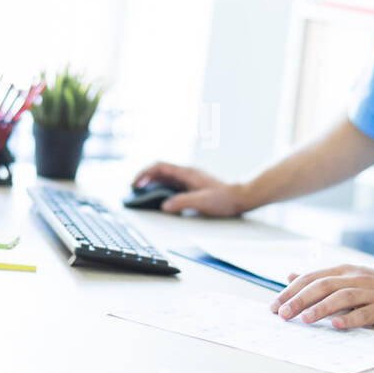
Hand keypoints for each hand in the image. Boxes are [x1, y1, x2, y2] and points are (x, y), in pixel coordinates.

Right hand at [130, 161, 247, 216]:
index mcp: (187, 173)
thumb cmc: (224, 198)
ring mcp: (188, 179)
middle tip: (134, 189)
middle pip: (160, 170)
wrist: (239, 197)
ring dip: (151, 182)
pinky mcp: (190, 185)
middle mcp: (186, 173)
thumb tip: (165, 205)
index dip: (145, 173)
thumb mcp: (203, 202)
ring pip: (164, 177)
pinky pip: (171, 183)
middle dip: (144, 177)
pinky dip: (160, 187)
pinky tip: (157, 196)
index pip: (160, 167)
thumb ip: (183, 202)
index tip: (135, 183)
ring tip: (141, 192)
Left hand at [269, 264, 373, 328]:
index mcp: (344, 271)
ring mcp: (369, 293)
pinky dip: (349, 320)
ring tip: (303, 320)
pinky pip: (364, 313)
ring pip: (341, 297)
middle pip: (322, 286)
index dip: (291, 291)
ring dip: (320, 308)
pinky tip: (336, 326)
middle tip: (281, 314)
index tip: (274, 305)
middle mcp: (355, 279)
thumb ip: (320, 277)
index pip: (311, 278)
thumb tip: (291, 276)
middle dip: (299, 300)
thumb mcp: (349, 275)